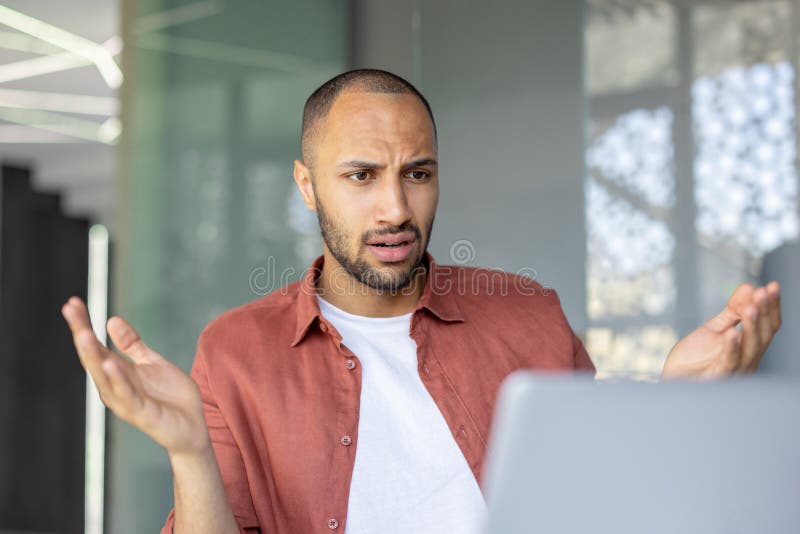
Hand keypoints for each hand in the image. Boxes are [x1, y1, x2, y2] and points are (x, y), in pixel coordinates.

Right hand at [62, 297, 208, 454]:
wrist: (192, 426)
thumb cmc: (170, 397)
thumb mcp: (152, 363)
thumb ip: (132, 344)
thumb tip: (111, 320)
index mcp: (116, 373)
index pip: (95, 346)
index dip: (83, 324)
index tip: (72, 302)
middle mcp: (115, 386)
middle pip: (93, 357)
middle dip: (81, 333)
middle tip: (70, 309)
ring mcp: (125, 401)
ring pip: (104, 376)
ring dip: (93, 355)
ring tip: (83, 333)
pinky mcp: (141, 413)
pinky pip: (126, 395)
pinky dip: (117, 379)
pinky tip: (110, 362)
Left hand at [661, 282, 780, 378]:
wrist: (673, 381)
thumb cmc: (693, 360)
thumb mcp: (713, 330)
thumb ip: (731, 311)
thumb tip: (748, 287)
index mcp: (749, 348)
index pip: (767, 326)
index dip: (771, 307)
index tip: (773, 286)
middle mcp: (748, 361)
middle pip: (764, 336)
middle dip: (765, 312)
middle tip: (763, 292)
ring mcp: (735, 370)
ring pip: (751, 348)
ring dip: (752, 326)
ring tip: (751, 306)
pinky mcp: (718, 377)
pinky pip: (729, 362)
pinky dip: (732, 347)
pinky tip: (732, 332)